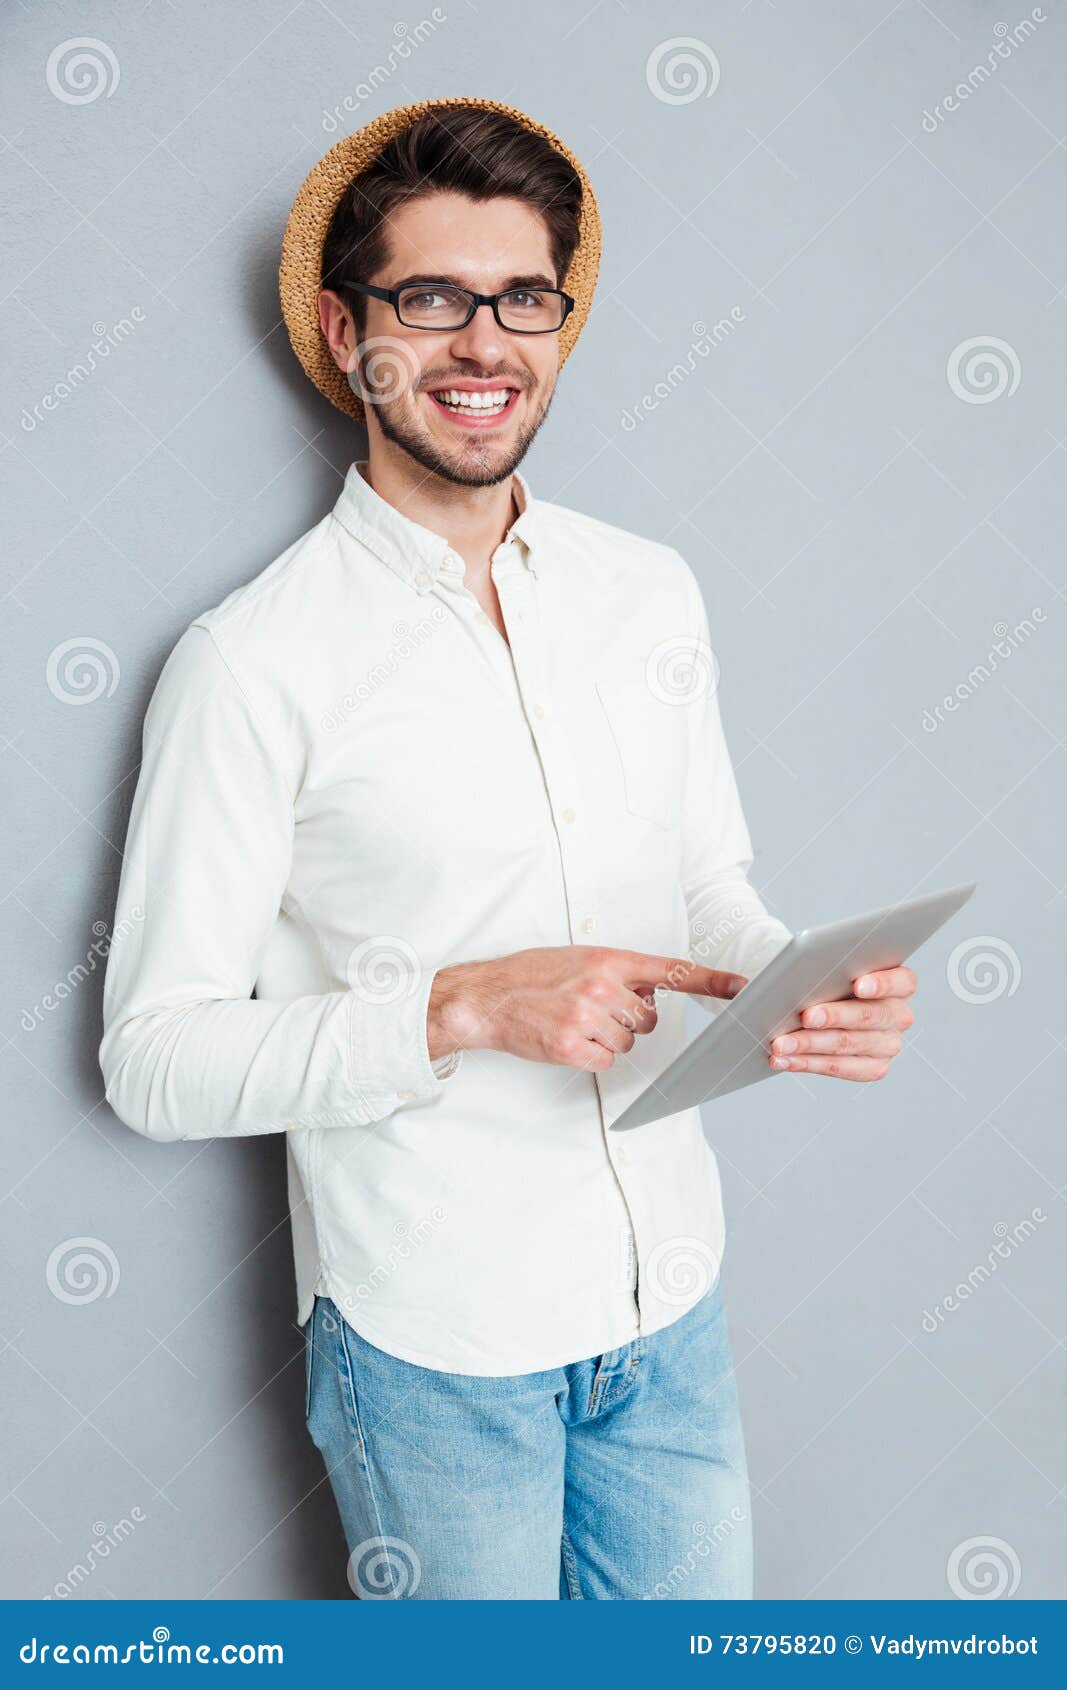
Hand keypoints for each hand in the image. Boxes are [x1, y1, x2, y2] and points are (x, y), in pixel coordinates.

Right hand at [429, 946, 746, 1071]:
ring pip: (627, 1042)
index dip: (713, 981)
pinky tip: (566, 1040)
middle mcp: (602, 985)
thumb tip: (648, 993)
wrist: (485, 998)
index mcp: (608, 958)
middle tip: (594, 1011)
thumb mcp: (578, 958)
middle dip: (629, 1020)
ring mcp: (587, 1017)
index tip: (745, 988)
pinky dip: (590, 1056)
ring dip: (606, 1039)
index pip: (672, 970)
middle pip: (648, 1019)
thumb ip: (618, 971)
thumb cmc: (530, 976)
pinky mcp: (571, 1047)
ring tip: (573, 1022)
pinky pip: (605, 1061)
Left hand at [767, 965, 916, 1081]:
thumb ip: (812, 965)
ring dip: (810, 1044)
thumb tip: (753, 979)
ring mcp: (888, 1044)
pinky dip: (807, 1063)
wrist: (822, 1006)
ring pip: (849, 1044)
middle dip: (834, 1016)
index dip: (883, 983)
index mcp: (899, 982)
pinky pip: (840, 1068)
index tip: (858, 984)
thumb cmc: (825, 980)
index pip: (903, 981)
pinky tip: (784, 1060)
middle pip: (870, 1015)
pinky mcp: (874, 1067)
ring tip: (780, 1044)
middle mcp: (899, 1014)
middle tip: (804, 1016)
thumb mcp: (822, 966)